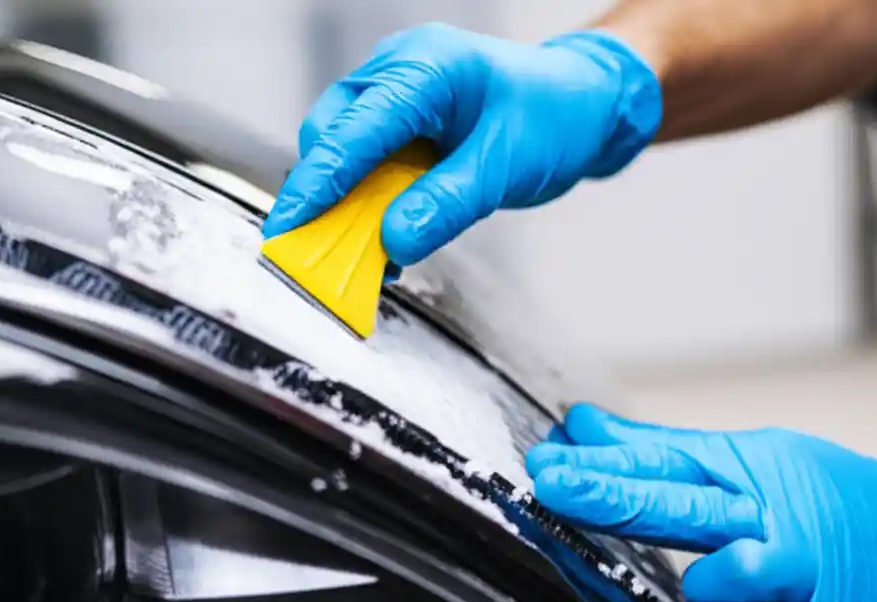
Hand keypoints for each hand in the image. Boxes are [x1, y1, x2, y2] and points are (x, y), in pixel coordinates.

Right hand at [264, 23, 661, 266]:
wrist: (586, 104)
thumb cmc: (555, 115)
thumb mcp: (506, 165)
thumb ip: (449, 202)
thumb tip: (393, 241)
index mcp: (425, 67)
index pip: (356, 126)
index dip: (320, 180)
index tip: (291, 225)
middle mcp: (399, 74)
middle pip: (333, 136)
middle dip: (324, 197)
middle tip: (318, 254)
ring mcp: (397, 98)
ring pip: (346, 155)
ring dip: (347, 208)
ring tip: (360, 259)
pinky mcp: (403, 126)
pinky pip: (370, 167)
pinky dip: (370, 206)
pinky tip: (384, 243)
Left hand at [526, 404, 876, 601]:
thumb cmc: (830, 498)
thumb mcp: (744, 459)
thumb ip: (656, 451)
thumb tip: (583, 428)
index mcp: (743, 473)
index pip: (661, 463)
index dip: (600, 463)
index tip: (548, 457)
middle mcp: (768, 518)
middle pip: (680, 505)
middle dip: (612, 494)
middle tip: (555, 481)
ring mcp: (800, 574)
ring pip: (722, 583)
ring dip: (713, 584)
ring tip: (738, 575)